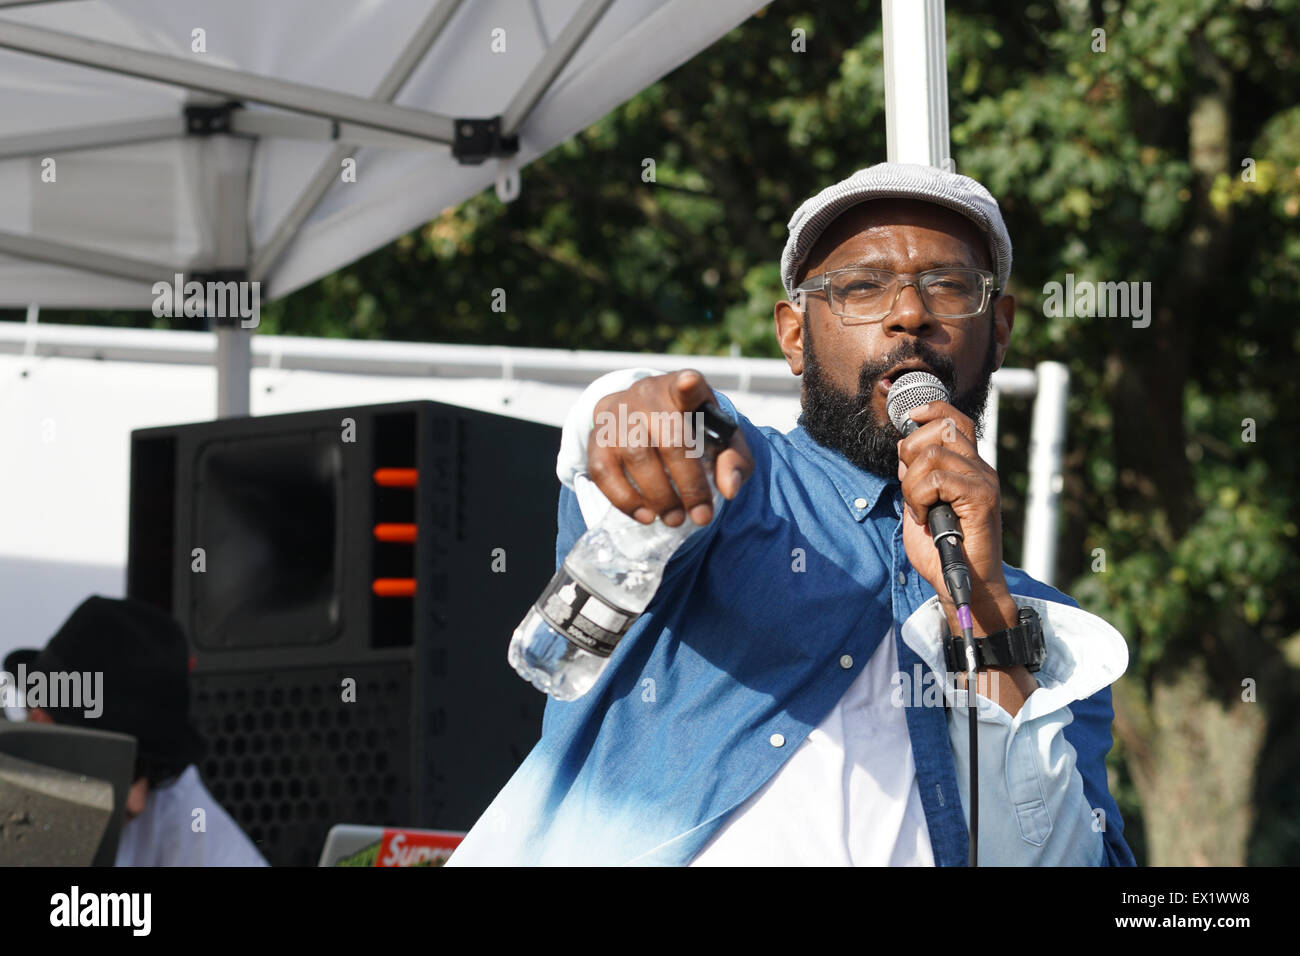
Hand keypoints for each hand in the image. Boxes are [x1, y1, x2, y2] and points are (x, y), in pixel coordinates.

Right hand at [586, 369, 753, 526]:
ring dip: (658, 496)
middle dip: (688, 484)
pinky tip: (646, 516)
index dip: (687, 385)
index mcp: (683, 388)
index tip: (689, 382)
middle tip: (701, 516)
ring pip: (635, 456)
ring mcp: (618, 414)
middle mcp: (647, 395)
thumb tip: (729, 489)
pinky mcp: (597, 437)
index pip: (686, 383)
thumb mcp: (721, 438)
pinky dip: (625, 499)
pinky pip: (603, 471)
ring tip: (675, 519)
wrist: (644, 417)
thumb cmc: (690, 429)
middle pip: (669, 439)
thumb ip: (734, 460)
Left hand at [896, 401, 1018, 636]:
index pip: (953, 418)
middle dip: (910, 452)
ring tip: (918, 508)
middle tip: (911, 487)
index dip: (929, 408)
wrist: (964, 584)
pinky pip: (937, 479)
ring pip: (933, 453)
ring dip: (912, 482)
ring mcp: (983, 481)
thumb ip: (915, 478)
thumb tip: (904, 452)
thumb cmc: (941, 550)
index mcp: (968, 466)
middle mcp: (980, 468)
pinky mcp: (982, 498)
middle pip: (940, 427)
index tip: (905, 413)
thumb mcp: (919, 506)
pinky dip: (919, 497)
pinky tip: (923, 518)